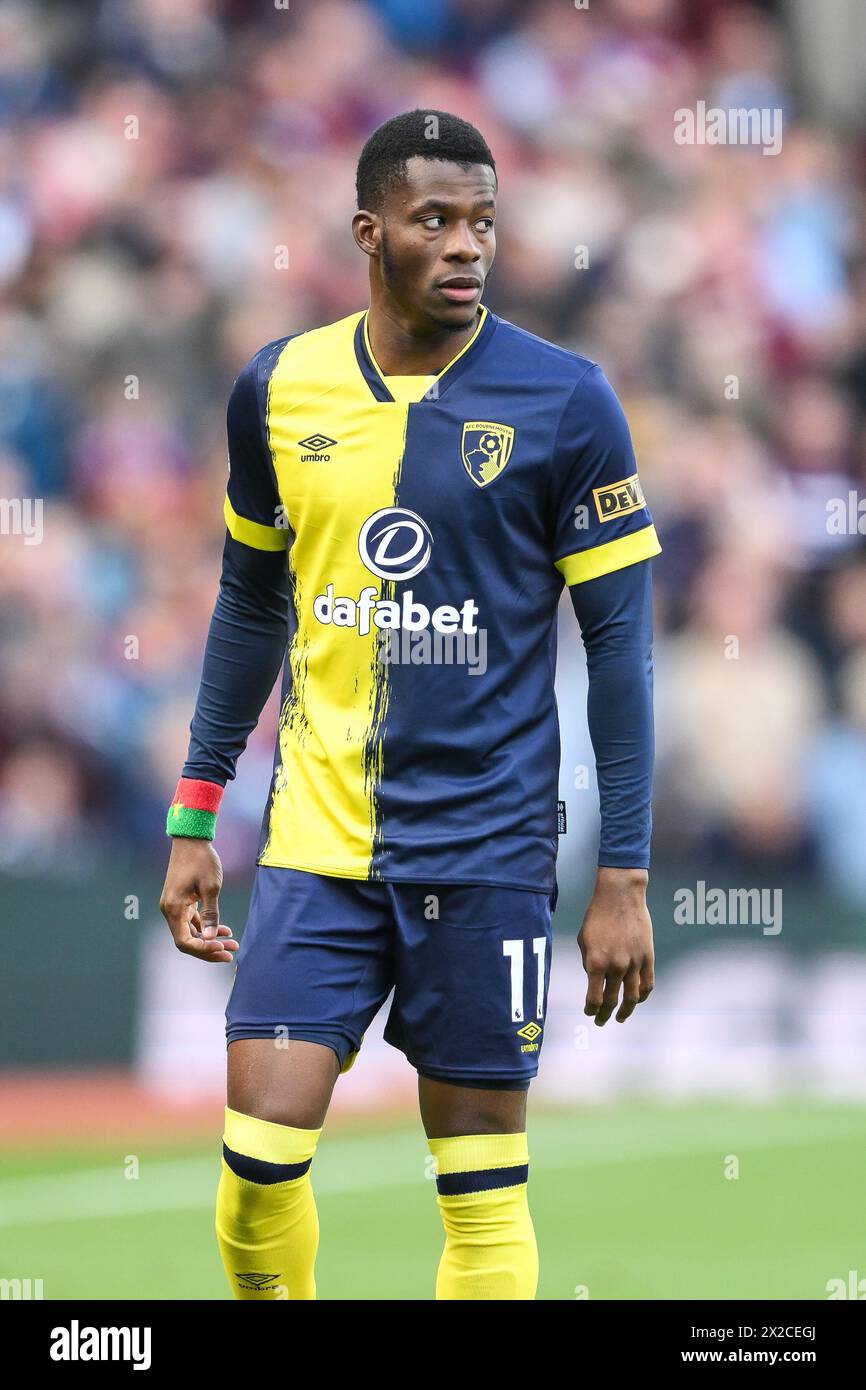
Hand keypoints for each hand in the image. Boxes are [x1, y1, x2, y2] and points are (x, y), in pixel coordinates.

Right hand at [159, 838, 238, 962]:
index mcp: (173, 908)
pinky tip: (225, 931)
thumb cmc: (202, 860)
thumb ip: (211, 914)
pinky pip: (192, 922)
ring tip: (232, 944)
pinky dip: (206, 928)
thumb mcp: (211, 887)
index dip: (203, 949)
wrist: (191, 839)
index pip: (185, 941)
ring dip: (210, 940)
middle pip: (187, 941)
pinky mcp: (181, 902)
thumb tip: (211, 938)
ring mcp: (174, 906)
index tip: (223, 948)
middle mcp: (169, 910)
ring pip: (191, 932)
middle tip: (231, 954)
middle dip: (209, 950)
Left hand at [577, 867, 653, 1025]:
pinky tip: (637, 1001)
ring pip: (632, 998)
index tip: (589, 1012)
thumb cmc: (597, 916)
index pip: (594, 998)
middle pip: (612, 1001)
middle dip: (605, 1014)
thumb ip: (589, 962)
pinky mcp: (648, 957)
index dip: (591, 1009)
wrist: (620, 896)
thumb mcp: (584, 940)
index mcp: (596, 963)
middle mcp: (616, 967)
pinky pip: (648, 984)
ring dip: (625, 1011)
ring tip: (620, 1018)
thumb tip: (595, 980)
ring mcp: (634, 963)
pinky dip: (643, 996)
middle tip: (601, 1021)